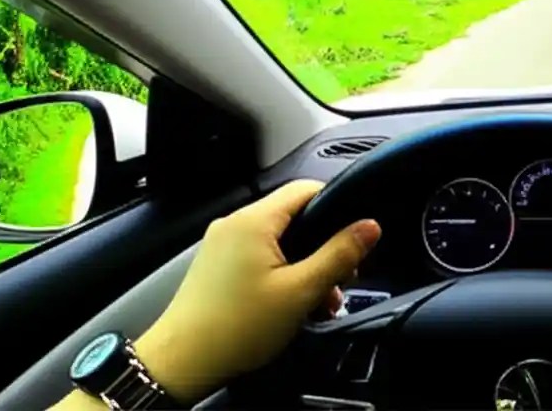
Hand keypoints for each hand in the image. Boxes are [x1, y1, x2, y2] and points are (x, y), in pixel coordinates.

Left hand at [135, 180, 380, 403]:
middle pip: (294, 218)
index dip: (337, 207)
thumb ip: (339, 255)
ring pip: (278, 242)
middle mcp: (234, 224)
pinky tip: (290, 304)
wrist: (183, 362)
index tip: (355, 237)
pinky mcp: (216, 266)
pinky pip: (258, 257)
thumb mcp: (301, 291)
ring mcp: (222, 245)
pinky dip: (280, 274)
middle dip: (323, 249)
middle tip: (338, 281)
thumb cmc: (235, 328)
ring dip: (304, 267)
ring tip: (315, 302)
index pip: (306, 189)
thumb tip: (369, 227)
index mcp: (254, 220)